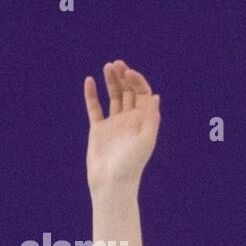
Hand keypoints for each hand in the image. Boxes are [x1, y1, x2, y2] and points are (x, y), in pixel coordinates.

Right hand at [84, 59, 161, 190]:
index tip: (128, 72)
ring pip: (114, 97)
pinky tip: (90, 80)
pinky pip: (95, 108)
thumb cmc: (131, 164)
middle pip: (129, 93)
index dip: (137, 81)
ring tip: (107, 66)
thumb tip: (156, 96)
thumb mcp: (146, 140)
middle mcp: (130, 121)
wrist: (112, 182)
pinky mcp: (98, 129)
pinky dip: (92, 95)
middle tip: (117, 64)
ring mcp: (114, 124)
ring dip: (111, 82)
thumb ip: (151, 118)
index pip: (142, 95)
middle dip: (124, 77)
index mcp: (143, 122)